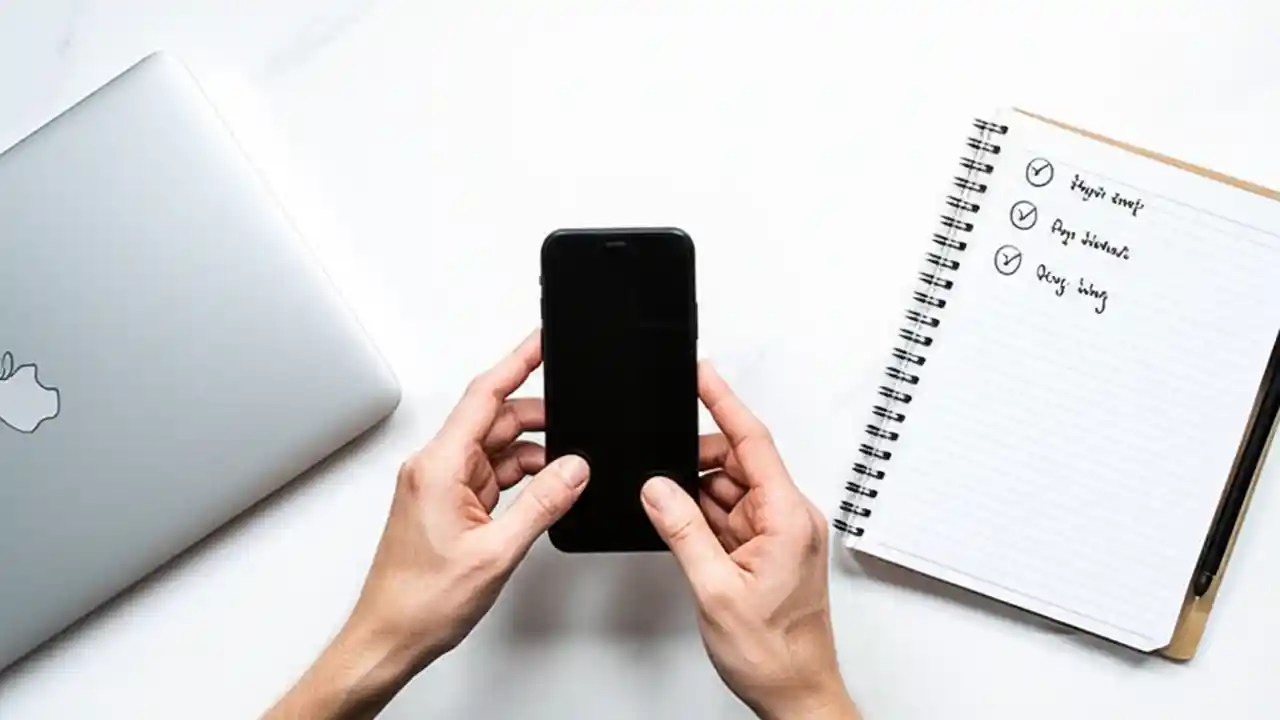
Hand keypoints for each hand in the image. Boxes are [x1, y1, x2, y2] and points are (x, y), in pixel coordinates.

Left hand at [266, 331, 588, 719]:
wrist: (389, 638)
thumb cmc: (421, 601)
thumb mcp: (496, 552)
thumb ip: (541, 503)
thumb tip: (574, 468)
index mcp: (438, 466)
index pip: (484, 396)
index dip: (516, 362)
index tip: (542, 341)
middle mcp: (435, 467)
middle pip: (495, 420)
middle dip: (540, 420)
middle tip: (580, 426)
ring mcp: (441, 485)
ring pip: (496, 449)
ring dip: (532, 456)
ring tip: (567, 473)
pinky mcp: (448, 504)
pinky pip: (491, 475)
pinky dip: (519, 479)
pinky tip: (543, 492)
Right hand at [641, 363, 857, 719]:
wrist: (795, 692)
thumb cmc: (774, 652)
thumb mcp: (715, 589)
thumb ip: (683, 530)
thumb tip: (658, 487)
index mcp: (787, 517)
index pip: (753, 441)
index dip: (723, 401)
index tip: (701, 373)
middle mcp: (788, 518)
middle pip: (737, 462)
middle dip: (695, 462)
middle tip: (658, 471)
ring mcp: (778, 534)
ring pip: (728, 489)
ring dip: (697, 495)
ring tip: (670, 514)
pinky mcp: (766, 549)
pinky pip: (729, 515)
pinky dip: (703, 518)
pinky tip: (684, 530)